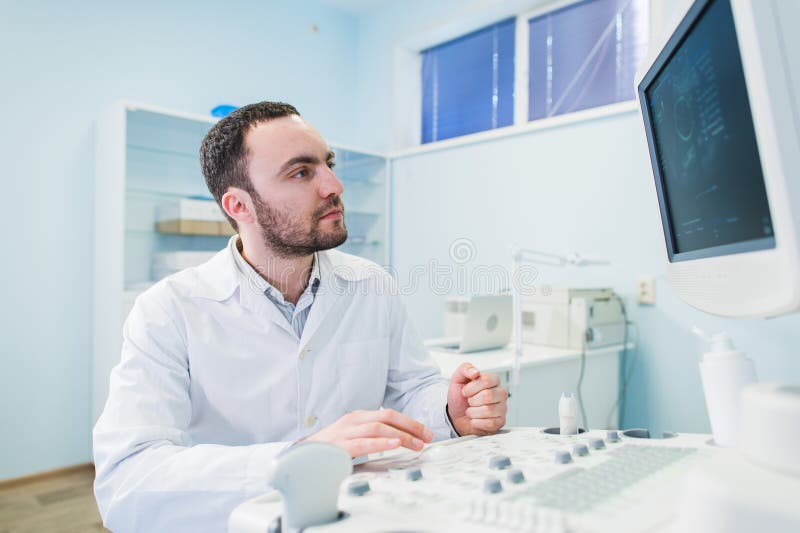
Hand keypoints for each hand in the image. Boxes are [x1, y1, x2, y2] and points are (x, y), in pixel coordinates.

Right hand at [303, 409, 433, 457]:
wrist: (302, 456)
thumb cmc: (330, 448)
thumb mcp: (352, 436)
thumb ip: (371, 434)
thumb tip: (398, 438)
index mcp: (358, 416)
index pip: (388, 414)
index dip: (409, 422)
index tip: (425, 432)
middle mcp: (353, 420)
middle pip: (387, 417)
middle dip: (410, 426)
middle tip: (427, 436)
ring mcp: (346, 432)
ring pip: (378, 427)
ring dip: (401, 435)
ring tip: (416, 443)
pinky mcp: (340, 446)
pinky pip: (364, 442)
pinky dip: (382, 442)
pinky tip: (394, 444)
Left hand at [447, 362, 507, 435]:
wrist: (456, 415)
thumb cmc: (460, 397)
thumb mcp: (457, 379)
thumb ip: (465, 369)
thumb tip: (475, 372)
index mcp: (493, 381)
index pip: (487, 380)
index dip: (472, 387)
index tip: (466, 391)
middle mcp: (500, 393)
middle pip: (488, 395)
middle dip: (472, 400)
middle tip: (470, 401)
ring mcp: (502, 408)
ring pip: (488, 410)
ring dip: (473, 412)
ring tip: (472, 410)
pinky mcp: (500, 422)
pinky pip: (489, 423)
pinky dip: (476, 422)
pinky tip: (475, 419)